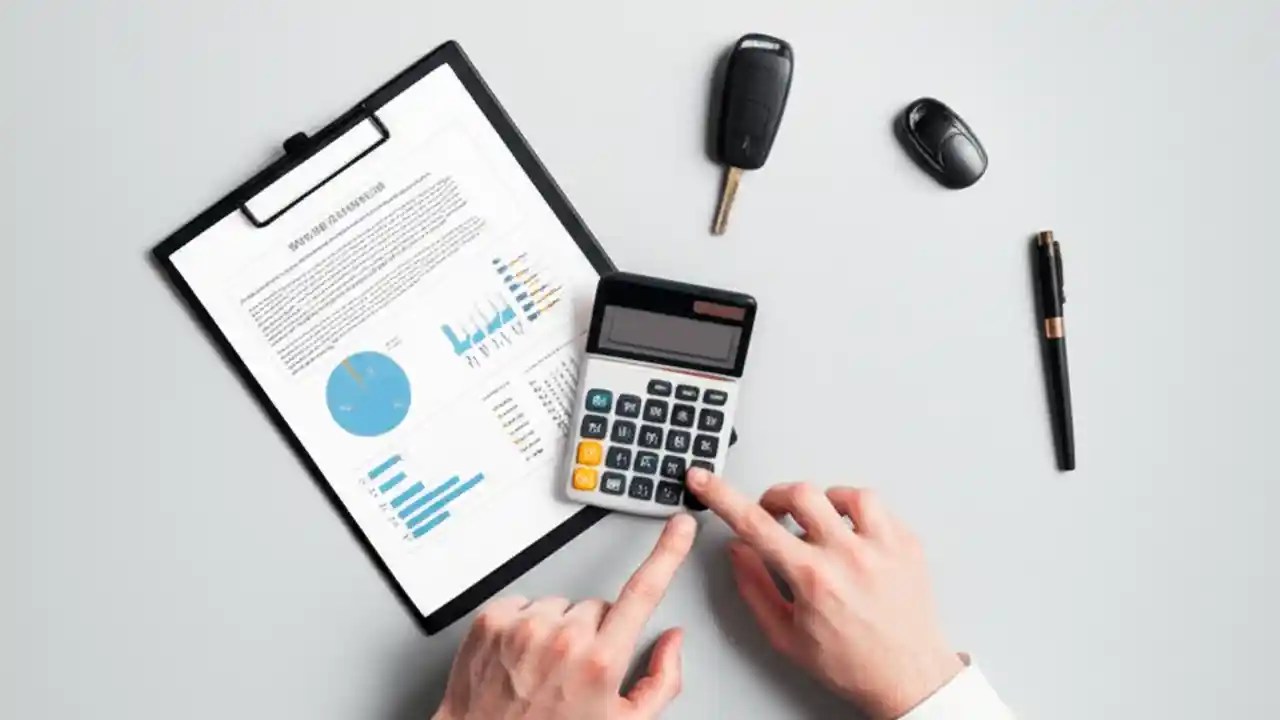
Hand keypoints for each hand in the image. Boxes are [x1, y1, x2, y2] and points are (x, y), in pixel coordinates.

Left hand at [433, 514, 696, 719]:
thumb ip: (660, 682)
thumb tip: (673, 642)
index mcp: (600, 662)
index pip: (643, 592)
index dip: (667, 554)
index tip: (679, 528)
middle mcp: (562, 638)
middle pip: (598, 606)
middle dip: (595, 632)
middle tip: (577, 670)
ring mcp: (524, 626)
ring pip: (560, 605)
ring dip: (558, 628)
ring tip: (544, 669)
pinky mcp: (491, 620)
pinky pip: (524, 604)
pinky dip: (525, 626)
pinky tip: (522, 658)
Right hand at [686, 469, 961, 719]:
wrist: (909, 677)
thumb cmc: (852, 664)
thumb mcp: (785, 636)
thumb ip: (754, 588)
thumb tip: (738, 551)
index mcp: (813, 579)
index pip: (755, 524)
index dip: (721, 496)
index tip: (705, 480)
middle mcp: (849, 556)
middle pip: (800, 493)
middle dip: (775, 497)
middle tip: (772, 512)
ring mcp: (882, 546)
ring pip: (842, 493)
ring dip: (821, 502)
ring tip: (818, 524)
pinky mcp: (907, 543)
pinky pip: (876, 507)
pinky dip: (856, 512)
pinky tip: (850, 531)